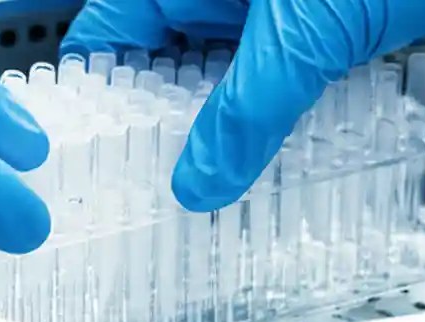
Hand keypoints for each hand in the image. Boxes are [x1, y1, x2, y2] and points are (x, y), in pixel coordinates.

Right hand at [62, 0, 424, 211]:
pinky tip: (282, 168)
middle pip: (170, 67)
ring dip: (232, 135)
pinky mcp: (322, 27)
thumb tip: (200, 180)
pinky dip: (282, 124)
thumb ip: (247, 112)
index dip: (102, 101)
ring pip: (230, 82)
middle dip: (171, 132)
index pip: (111, 38)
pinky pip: (285, 85)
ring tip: (221, 199)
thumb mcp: (301, 34)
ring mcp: (271, 10)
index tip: (104, 166)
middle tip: (166, 197)